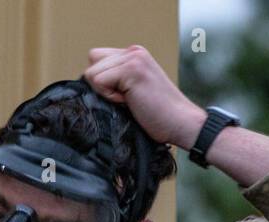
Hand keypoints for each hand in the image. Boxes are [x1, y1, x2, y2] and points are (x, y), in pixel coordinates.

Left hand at [84, 45, 204, 149]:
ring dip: (106, 93)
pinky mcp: (132, 68)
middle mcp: (133, 52)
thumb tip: (86, 87)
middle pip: (92, 64)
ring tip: (130, 101)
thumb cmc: (158, 116)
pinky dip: (110, 97)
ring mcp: (133, 58)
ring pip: (92, 73)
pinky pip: (99, 81)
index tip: (124, 98)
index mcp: (133, 55)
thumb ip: (115, 81)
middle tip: (127, 100)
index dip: (103, 83)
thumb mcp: (133, 92)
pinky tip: (130, 102)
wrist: (182, 123)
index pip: (97, 61)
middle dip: (102, 87)